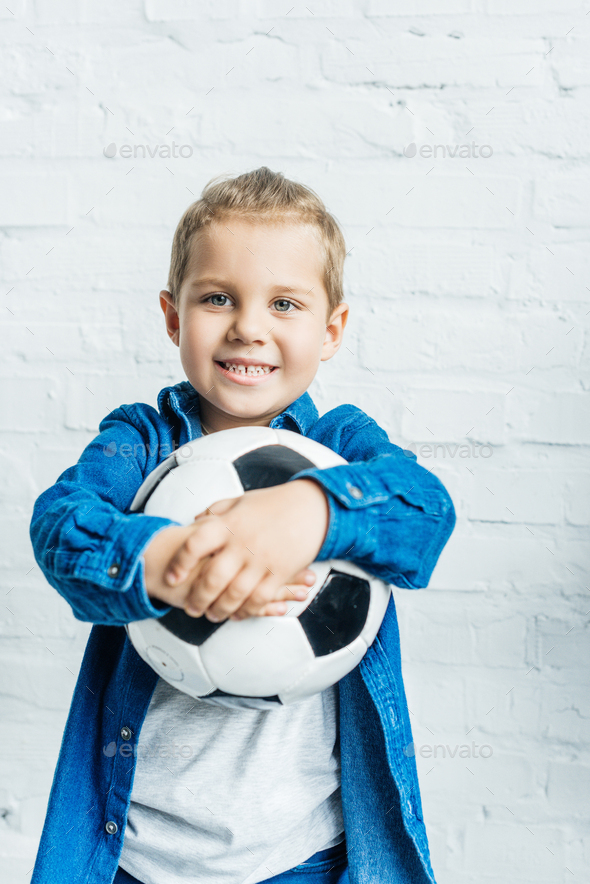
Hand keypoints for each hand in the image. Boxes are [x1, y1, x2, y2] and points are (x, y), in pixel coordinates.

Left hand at [147, 479, 328, 621]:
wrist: (311, 507)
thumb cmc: (275, 503)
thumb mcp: (240, 501)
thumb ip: (216, 512)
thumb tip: (194, 522)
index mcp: (229, 524)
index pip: (195, 544)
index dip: (180, 563)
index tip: (172, 577)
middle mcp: (243, 543)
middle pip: (213, 577)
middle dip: (198, 598)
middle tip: (191, 607)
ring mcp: (263, 559)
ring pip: (235, 594)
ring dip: (220, 609)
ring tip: (212, 614)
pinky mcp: (280, 572)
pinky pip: (260, 598)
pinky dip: (247, 610)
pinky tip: (239, 613)